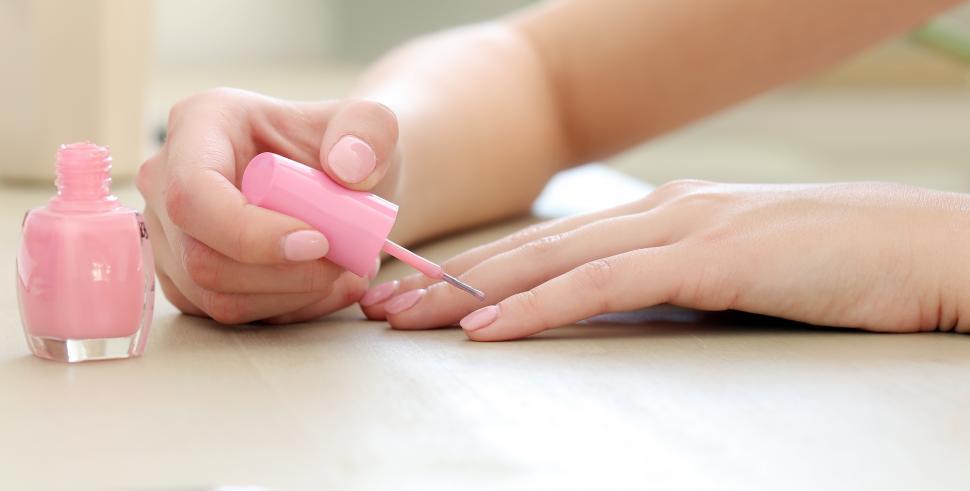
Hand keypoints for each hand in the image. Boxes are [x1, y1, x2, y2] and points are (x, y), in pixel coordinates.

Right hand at [138, 88, 399, 322]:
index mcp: (200, 124)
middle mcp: (168, 179)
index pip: (193, 193)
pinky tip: (325, 286)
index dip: (250, 232)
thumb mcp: (371, 124)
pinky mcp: (187, 276)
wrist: (342, 174)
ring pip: (216, 296)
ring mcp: (171, 233)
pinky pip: (229, 313)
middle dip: (285, 275)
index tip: (320, 242)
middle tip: (348, 263)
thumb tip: (348, 168)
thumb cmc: (346, 145)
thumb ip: (370, 132)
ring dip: (293, 296)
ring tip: (345, 270)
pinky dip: (288, 309)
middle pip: (202, 257)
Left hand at [361, 180, 969, 339]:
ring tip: (404, 319)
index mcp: (659, 215)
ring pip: (549, 261)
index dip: (474, 271)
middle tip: (379, 305)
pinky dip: (539, 307)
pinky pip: (603, 287)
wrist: (925, 249)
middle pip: (528, 248)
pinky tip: (489, 329)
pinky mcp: (709, 258)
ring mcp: (681, 228)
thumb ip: (671, 287)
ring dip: (468, 293)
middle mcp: (656, 212)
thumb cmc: (832, 268)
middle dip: (446, 279)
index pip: (546, 246)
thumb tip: (614, 313)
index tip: (417, 297)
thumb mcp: (731, 275)